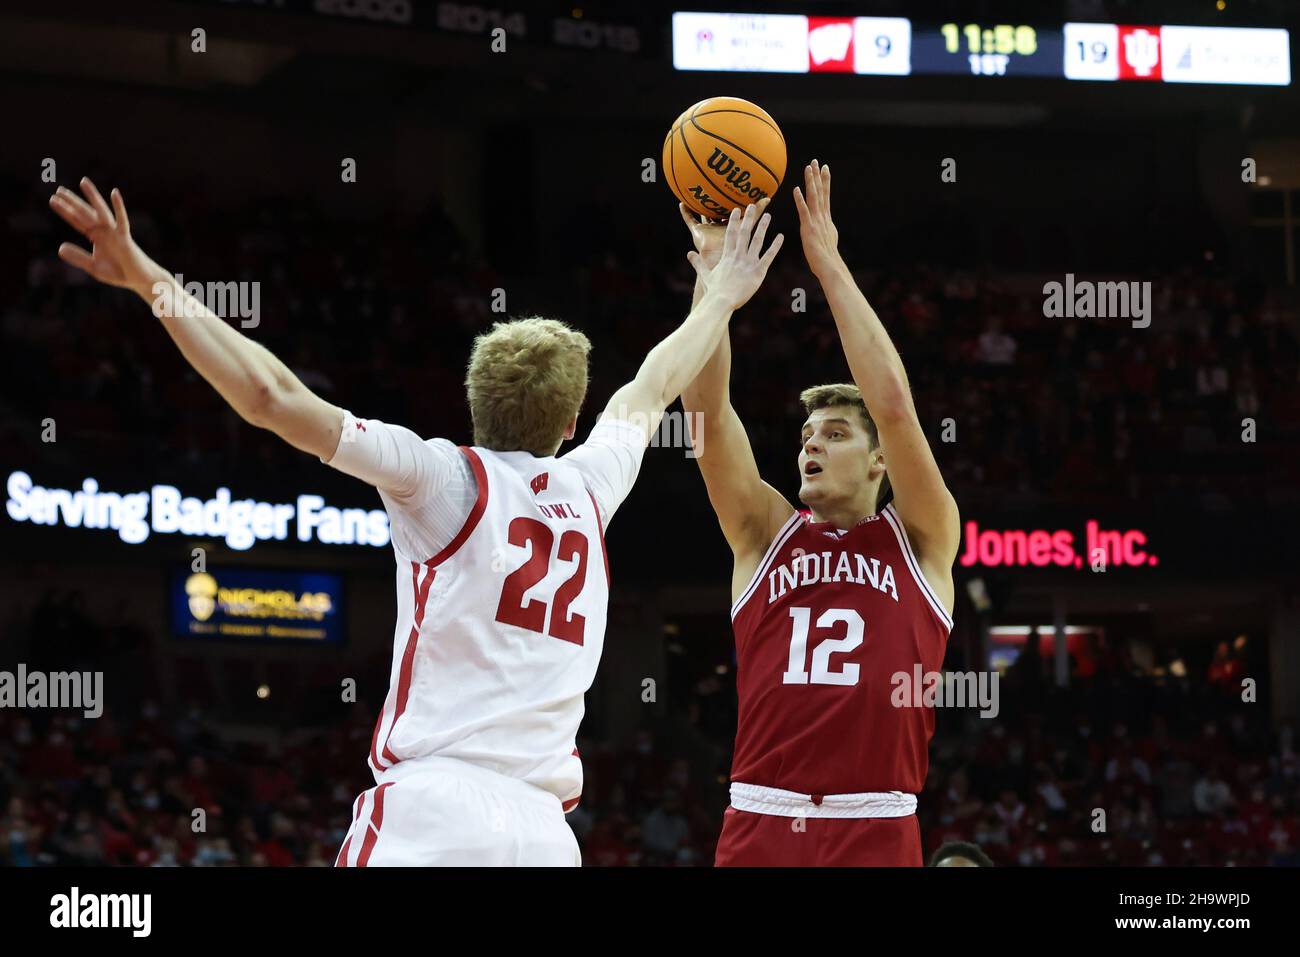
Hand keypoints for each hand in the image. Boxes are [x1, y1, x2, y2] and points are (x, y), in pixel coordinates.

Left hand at [48, 178, 157, 294]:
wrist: (139, 280)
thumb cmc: (119, 273)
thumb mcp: (94, 267)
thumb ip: (79, 257)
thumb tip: (60, 247)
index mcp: (96, 237)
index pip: (78, 221)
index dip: (65, 212)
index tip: (53, 200)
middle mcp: (104, 231)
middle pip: (86, 213)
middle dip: (73, 202)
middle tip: (59, 190)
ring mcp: (115, 232)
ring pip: (101, 212)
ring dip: (92, 197)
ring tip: (83, 182)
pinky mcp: (125, 237)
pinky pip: (121, 220)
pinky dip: (119, 207)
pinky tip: (114, 193)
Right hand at [688, 201, 782, 309]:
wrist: (722, 300)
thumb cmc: (714, 290)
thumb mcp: (705, 275)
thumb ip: (698, 263)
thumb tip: (689, 254)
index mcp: (727, 256)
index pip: (730, 234)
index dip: (733, 221)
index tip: (736, 210)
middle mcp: (738, 256)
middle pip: (744, 233)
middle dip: (748, 218)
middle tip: (751, 205)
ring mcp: (748, 262)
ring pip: (757, 241)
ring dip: (762, 227)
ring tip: (768, 215)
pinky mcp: (758, 272)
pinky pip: (768, 256)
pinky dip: (775, 246)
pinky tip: (780, 237)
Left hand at [792, 159, 841, 278]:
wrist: (830, 266)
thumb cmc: (826, 257)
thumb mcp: (827, 239)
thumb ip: (824, 229)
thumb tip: (826, 226)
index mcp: (826, 218)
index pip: (825, 195)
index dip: (825, 181)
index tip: (825, 168)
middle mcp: (822, 217)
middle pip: (820, 192)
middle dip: (818, 176)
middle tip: (816, 161)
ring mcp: (816, 222)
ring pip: (813, 198)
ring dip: (811, 182)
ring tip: (808, 168)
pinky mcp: (809, 228)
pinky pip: (804, 211)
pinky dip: (800, 200)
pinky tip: (797, 189)